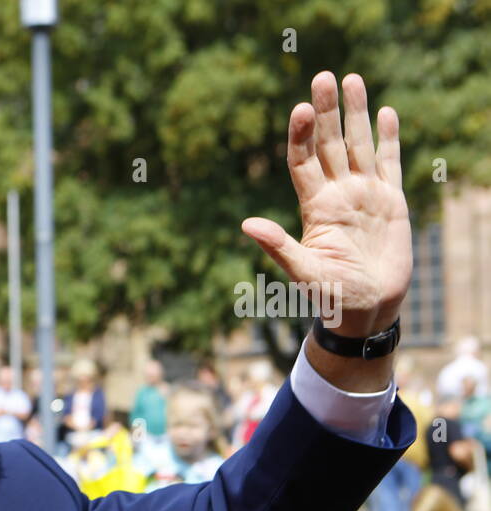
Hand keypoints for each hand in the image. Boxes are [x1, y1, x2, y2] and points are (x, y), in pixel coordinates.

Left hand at [242, 73, 410, 338]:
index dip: (301, 135)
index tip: (300, 108)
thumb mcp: (302, 271)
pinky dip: (387, 139)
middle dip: (326, 111)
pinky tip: (385, 112)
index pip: (303, 162)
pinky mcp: (390, 202)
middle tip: (322, 75)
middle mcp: (337, 195)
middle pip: (329, 144)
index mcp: (314, 208)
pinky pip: (389, 163)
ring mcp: (363, 195)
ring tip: (351, 79)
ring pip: (358, 145)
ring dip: (356, 113)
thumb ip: (278, 246)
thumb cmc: (330, 297)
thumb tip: (246, 224)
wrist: (366, 310)